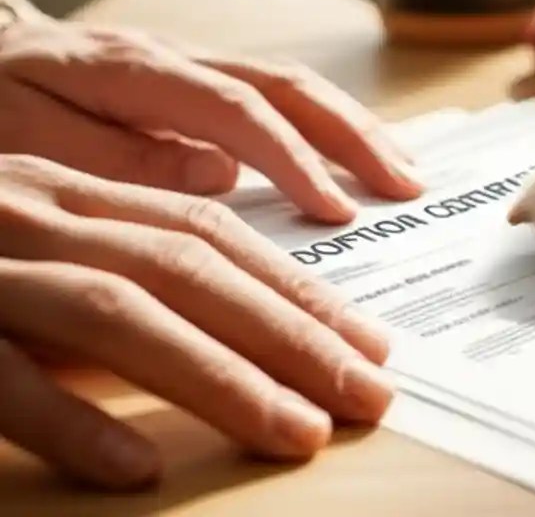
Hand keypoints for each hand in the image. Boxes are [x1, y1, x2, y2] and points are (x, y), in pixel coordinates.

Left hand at [0, 15, 421, 223]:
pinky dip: (327, 128)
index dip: (292, 159)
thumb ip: (117, 156)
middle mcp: (177, 58)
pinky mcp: (198, 83)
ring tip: (407, 173)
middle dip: (356, 135)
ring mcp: (193, 65)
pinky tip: (359, 156)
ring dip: (355, 128)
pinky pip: (277, 100)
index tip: (336, 210)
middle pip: (287, 85)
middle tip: (409, 185)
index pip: (235, 109)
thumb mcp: (23, 136)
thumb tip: (220, 175)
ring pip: (293, 87)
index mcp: (135, 69)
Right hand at [0, 155, 394, 489]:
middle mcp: (32, 214)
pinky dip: (73, 421)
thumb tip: (229, 311)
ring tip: (299, 434)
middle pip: (187, 266)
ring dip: (220, 377)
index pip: (207, 233)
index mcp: (66, 196)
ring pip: (116, 312)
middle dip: (291, 334)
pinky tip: (138, 467)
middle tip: (369, 394)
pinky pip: (0, 378)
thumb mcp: (28, 254)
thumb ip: (116, 271)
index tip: (369, 343)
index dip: (295, 288)